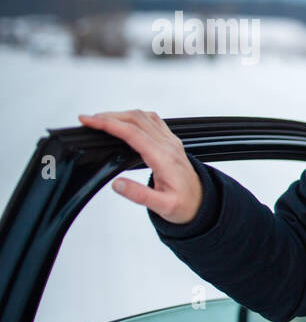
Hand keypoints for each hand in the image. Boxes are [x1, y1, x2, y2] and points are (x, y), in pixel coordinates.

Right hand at [77, 111, 202, 224]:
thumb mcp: (162, 206)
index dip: (109, 124)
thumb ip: (139, 195)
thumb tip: (117, 184)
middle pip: (136, 119)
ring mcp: (171, 141)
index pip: (133, 133)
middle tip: (88, 120)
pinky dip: (133, 117)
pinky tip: (123, 121)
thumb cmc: (184, 204)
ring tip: (100, 120)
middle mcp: (169, 145)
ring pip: (144, 117)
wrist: (202, 203)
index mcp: (164, 158)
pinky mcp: (171, 141)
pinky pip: (152, 121)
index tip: (89, 121)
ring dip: (120, 114)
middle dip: (109, 116)